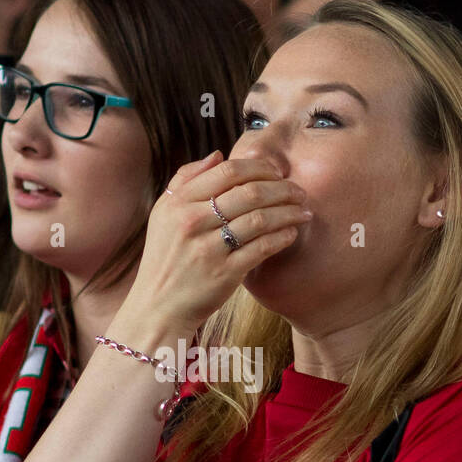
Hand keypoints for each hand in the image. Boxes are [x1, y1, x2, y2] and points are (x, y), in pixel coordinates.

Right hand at [115, 151, 310, 336]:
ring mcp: (208, 248)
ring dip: (288, 212)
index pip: (228, 171)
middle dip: (282, 189)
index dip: (259, 167)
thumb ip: (186, 179)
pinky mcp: (224, 273)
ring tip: (303, 211)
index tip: (276, 173)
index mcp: (178, 202)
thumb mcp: (163, 214)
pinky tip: (291, 233)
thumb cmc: (166, 257)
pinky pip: (262, 247)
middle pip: (249, 192)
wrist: (158, 306)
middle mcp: (192, 222)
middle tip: (299, 192)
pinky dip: (282, 237)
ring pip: (260, 218)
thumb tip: (217, 154)